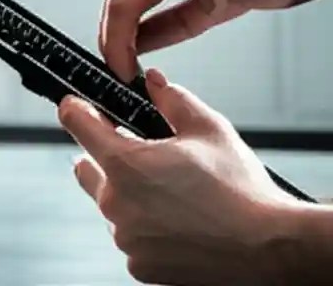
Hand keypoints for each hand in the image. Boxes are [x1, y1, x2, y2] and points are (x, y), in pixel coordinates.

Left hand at [58, 68, 297, 284]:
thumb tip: (152, 81)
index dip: (78, 109)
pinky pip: (131, 238)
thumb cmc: (242, 191)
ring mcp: (125, 238)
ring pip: (111, 206)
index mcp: (124, 163)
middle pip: (87, 168)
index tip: (80, 106)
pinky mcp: (138, 266)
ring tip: (171, 193)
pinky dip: (145, 228)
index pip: (76, 123)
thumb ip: (172, 99)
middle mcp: (115, 203)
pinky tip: (177, 222)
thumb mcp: (210, 129)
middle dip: (104, 156)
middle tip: (139, 152)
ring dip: (128, 195)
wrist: (271, 249)